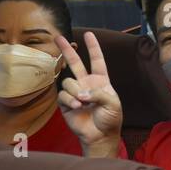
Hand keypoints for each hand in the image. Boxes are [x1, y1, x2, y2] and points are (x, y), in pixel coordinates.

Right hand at [56, 32, 122, 153]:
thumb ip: (99, 93)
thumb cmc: (110, 118)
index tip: (89, 34)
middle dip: (67, 50)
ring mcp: (75, 92)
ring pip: (68, 81)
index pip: (97, 60)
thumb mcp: (113, 103)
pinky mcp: (65, 103)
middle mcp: (86, 83)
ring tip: (83, 103)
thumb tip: (81, 93)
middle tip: (58, 37)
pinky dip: (70, 100)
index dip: (93, 47)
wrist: (100, 135)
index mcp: (101, 80)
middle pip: (75, 63)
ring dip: (75, 91)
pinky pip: (63, 95)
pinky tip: (77, 107)